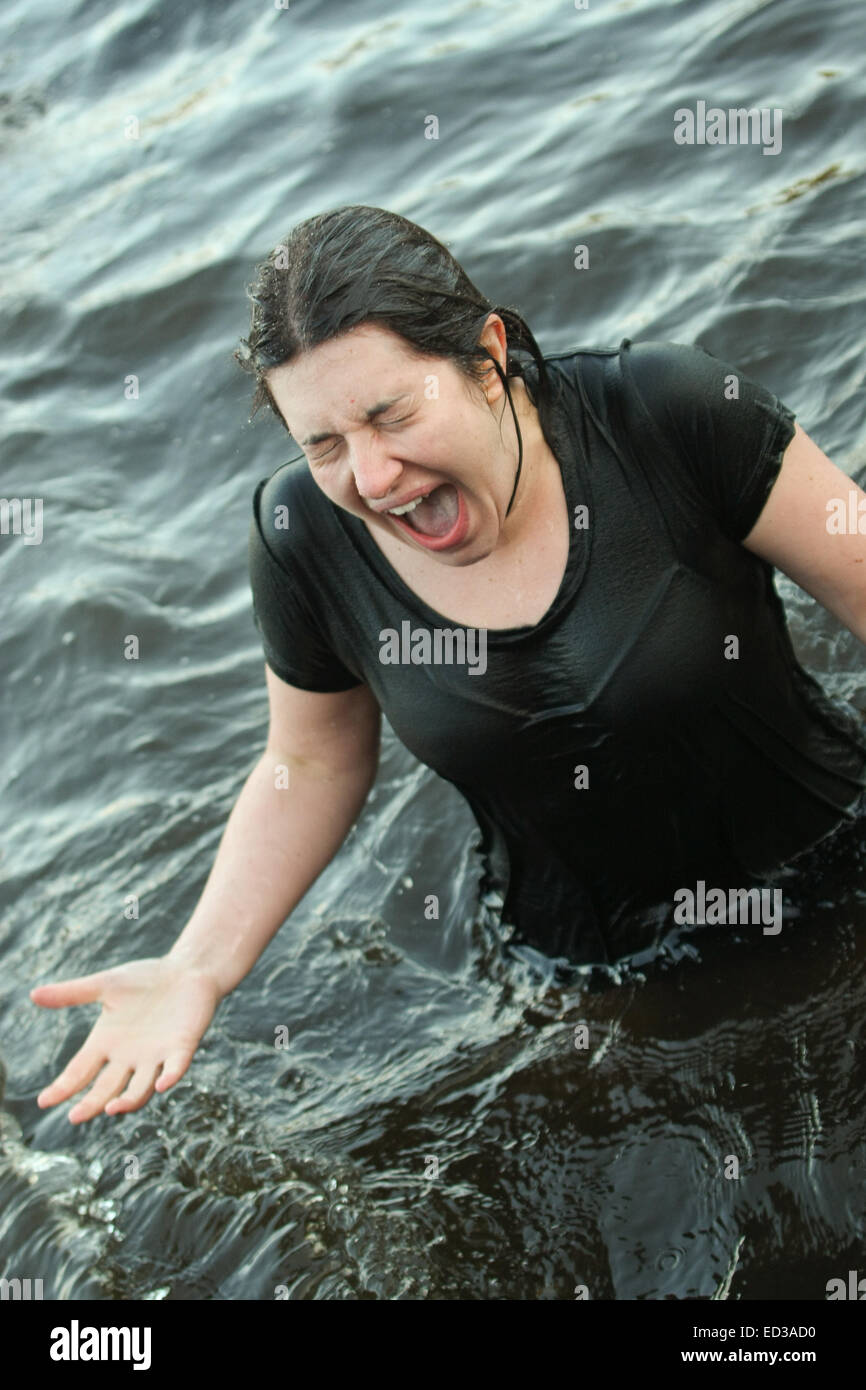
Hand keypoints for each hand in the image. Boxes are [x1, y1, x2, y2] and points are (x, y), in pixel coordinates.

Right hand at [30, 956, 220, 1123]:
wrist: (186, 971)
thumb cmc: (145, 980)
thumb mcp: (106, 985)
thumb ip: (72, 993)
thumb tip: (33, 994)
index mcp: (107, 1042)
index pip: (80, 1071)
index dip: (63, 1087)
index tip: (44, 1101)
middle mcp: (129, 1057)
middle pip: (107, 1087)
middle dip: (92, 1103)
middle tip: (76, 1117)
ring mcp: (156, 1056)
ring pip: (140, 1088)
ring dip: (128, 1100)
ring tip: (112, 1109)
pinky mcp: (182, 1047)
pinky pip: (176, 1068)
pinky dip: (170, 1077)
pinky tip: (162, 1085)